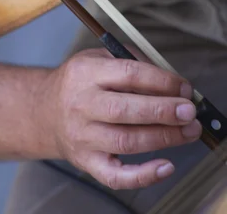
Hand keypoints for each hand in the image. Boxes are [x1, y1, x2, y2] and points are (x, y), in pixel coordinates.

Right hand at [37, 49, 200, 189]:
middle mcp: (82, 104)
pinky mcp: (86, 161)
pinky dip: (144, 175)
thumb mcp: (97, 58)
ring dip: (164, 137)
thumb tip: (170, 80)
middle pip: (126, 110)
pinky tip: (165, 166)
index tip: (183, 87)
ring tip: (188, 132)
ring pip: (127, 141)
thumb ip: (131, 61)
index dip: (161, 81)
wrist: (44, 111)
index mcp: (86, 73)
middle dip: (164, 111)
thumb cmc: (79, 83)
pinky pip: (116, 175)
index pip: (129, 74)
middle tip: (189, 111)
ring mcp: (83, 136)